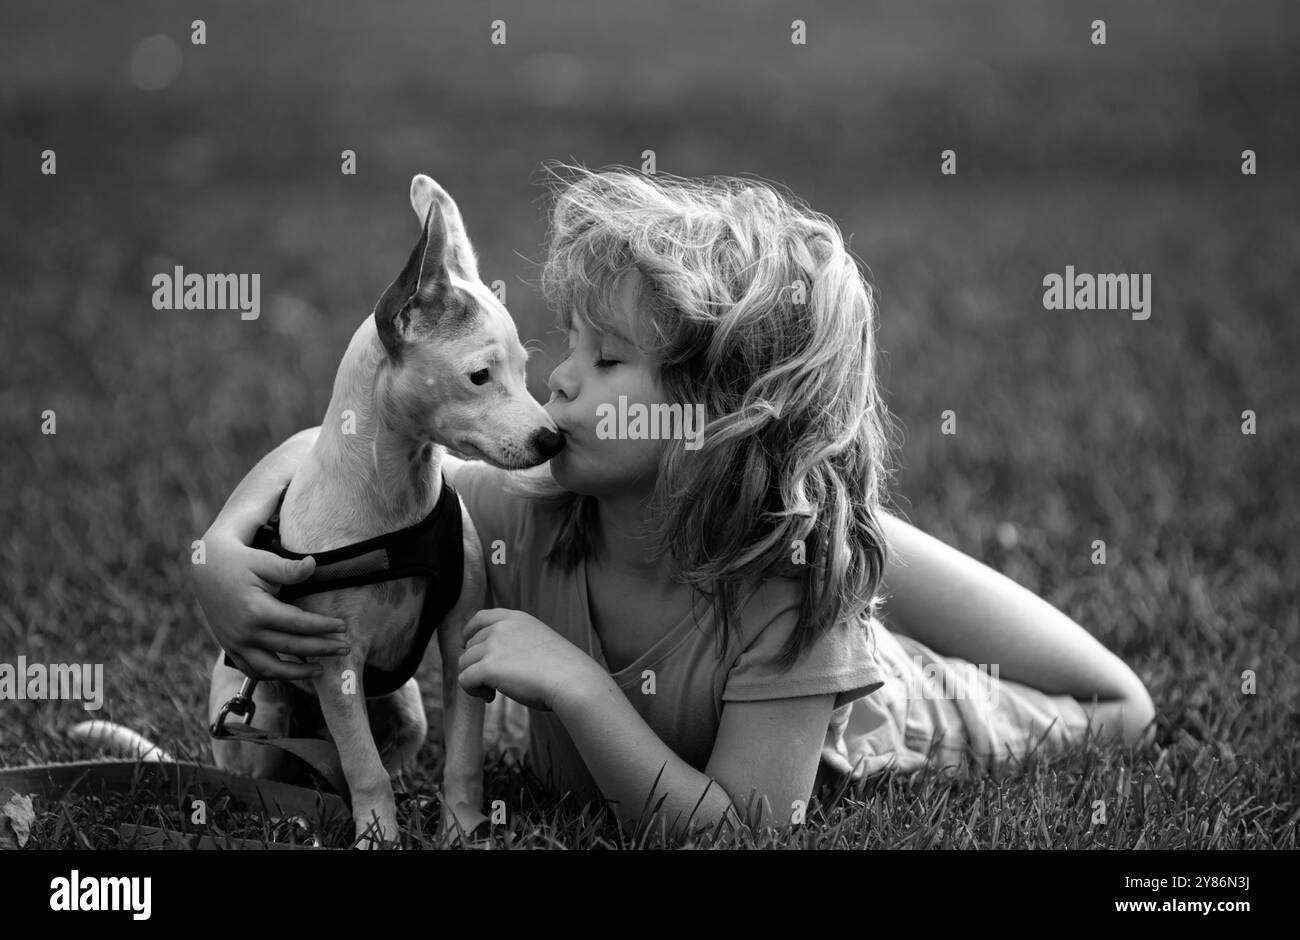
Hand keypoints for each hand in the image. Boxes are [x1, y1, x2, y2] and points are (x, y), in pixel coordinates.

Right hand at [191, 530, 349, 679]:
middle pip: (291, 647)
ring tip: (321, 669)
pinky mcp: (230, 647)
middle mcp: (244, 632)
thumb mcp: (263, 560)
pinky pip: (252, 671)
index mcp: (255, 611)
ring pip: (270, 669)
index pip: (298, 624)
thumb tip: (313, 565)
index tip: (344, 627)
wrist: (205, 566)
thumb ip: (289, 569)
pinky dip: (273, 676)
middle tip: (345, 648)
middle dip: (321, 649)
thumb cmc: (240, 560)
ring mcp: (235, 643)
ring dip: (298, 673)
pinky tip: (292, 674)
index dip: (323, 626)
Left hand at [457, 608, 600, 711]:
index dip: (469, 632)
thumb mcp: (538, 641)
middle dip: (477, 665)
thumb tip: (489, 660)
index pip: (480, 617)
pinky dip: (473, 691)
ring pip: (465, 663)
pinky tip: (490, 697)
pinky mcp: (488, 667)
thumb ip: (515, 642)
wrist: (572, 681)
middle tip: (495, 683)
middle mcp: (502, 627)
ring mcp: (494, 645)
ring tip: (492, 692)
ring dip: (475, 679)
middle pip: (470, 646)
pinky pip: (465, 679)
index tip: (468, 646)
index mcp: (516, 618)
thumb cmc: (562, 669)